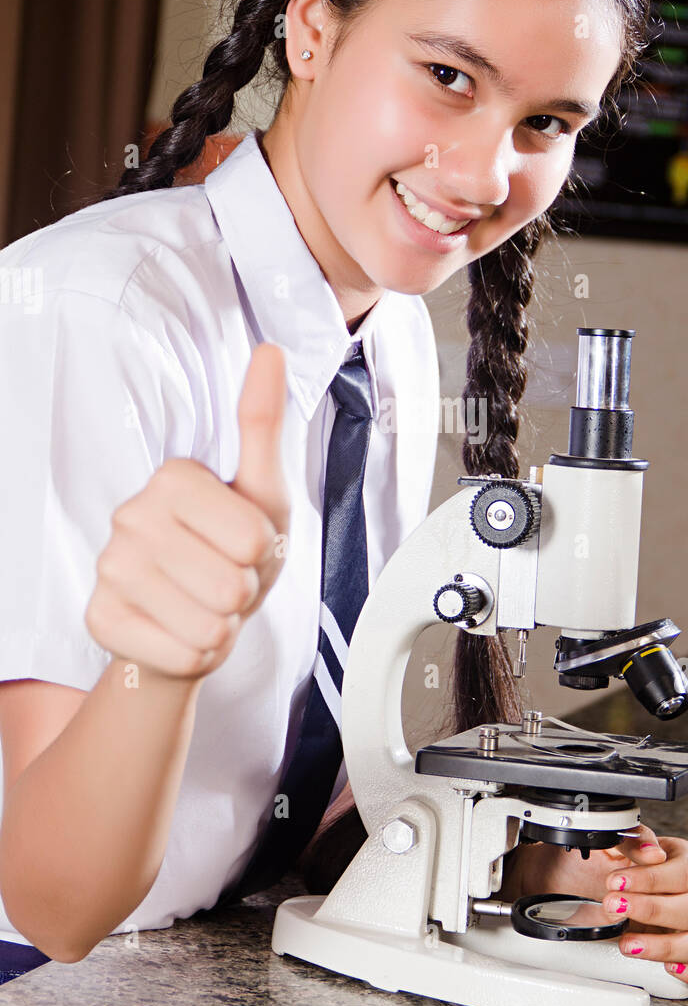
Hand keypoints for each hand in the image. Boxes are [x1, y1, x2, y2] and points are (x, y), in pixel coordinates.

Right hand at [86, 343, 288, 682]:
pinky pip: (184, 654)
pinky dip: (197, 654)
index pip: (255, 538)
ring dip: (222, 626)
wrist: (188, 617)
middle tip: (224, 579)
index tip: (242, 545)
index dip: (263, 553)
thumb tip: (270, 350)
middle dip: (243, 593)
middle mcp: (129, 516)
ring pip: (209, 625)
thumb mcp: (262, 491)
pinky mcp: (99, 619)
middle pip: (232, 584)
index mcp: (172, 476)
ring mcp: (108, 568)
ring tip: (205, 605)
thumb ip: (263, 423)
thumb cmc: (231, 552)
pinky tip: (181, 631)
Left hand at [502, 823, 687, 988]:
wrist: (584, 884)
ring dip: (665, 946)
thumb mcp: (612, 841)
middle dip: (650, 910)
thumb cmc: (604, 861)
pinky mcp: (681, 954)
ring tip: (628, 944)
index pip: (683, 872)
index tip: (616, 881)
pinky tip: (671, 969)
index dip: (651, 879)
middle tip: (612, 904)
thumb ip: (632, 839)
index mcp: (680, 860)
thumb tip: (652, 852)